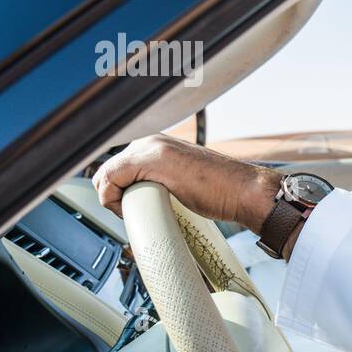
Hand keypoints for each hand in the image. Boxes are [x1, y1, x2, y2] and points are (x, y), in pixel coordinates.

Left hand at [92, 133, 281, 231]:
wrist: (244, 191)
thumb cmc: (221, 192)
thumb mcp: (181, 181)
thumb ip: (160, 181)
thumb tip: (140, 197)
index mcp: (156, 144)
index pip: (116, 169)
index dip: (117, 193)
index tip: (133, 208)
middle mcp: (150, 140)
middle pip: (107, 172)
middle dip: (114, 195)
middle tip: (138, 211)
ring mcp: (151, 147)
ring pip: (106, 176)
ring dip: (115, 199)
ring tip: (141, 210)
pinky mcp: (153, 159)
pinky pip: (111, 178)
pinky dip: (113, 199)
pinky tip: (132, 208)